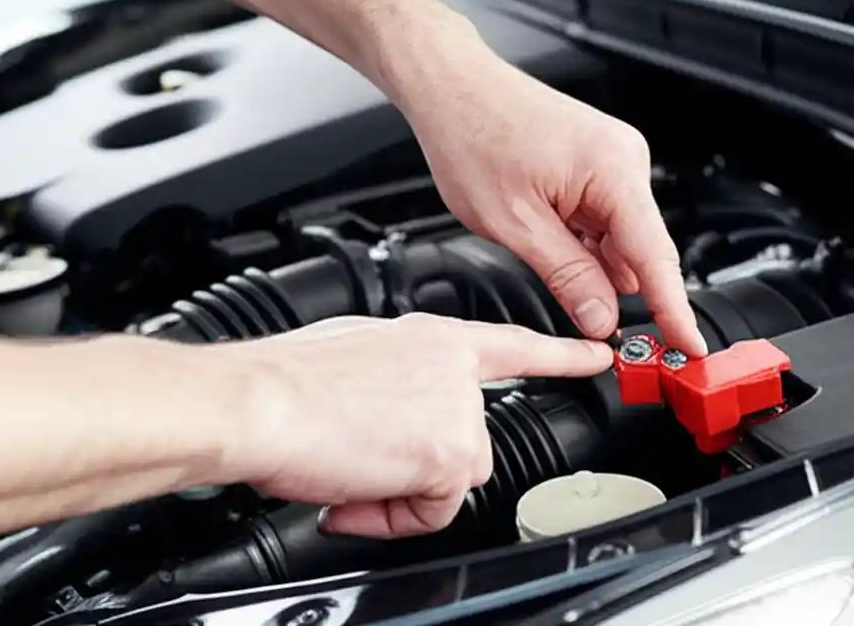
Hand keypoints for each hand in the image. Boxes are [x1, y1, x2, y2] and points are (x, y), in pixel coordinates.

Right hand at [218, 313, 611, 537]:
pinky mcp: (451, 453)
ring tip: (348, 476)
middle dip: (417, 467)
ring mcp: (457, 409)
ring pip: (452, 477)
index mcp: (428, 337)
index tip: (596, 354)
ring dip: (401, 494)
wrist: (257, 401)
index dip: (559, 353)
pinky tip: (353, 493)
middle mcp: (451, 368)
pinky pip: (436, 510)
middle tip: (360, 467)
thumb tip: (385, 411)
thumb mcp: (350, 356)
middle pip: (466, 440)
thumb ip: (390, 377)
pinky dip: (394, 517)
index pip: (510, 343)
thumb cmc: (284, 382)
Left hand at [389, 32, 706, 355]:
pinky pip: (603, 220)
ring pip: (618, 238)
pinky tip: (546, 234)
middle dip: (614, 287)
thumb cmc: (473, 134)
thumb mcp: (516, 224)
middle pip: (640, 250)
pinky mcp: (596, 163)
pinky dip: (581, 241)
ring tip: (536, 242)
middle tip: (582, 316)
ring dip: (589, 260)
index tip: (689, 346)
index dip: (674, 309)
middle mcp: (623, 159)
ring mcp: (612, 159)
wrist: (452, 87)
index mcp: (612, 169)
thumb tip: (601, 318)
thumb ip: (567, 276)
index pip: (656, 256)